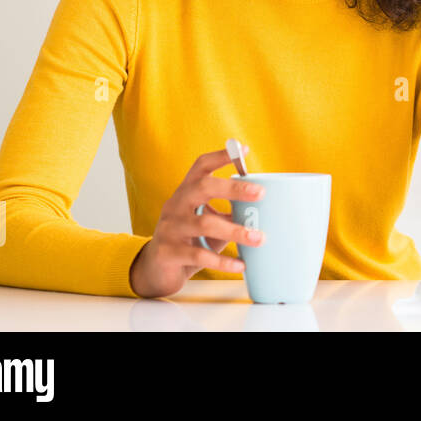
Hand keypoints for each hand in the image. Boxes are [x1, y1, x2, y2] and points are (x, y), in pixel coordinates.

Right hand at [128, 146, 266, 297]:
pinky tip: (240, 265)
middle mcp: (175, 205)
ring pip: (204, 224)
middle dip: (233, 188)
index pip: (201, 166)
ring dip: (235, 231)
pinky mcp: (167, 252)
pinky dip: (223, 261)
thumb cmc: (190, 241)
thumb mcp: (210, 222)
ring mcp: (169, 228)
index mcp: (186, 193)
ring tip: (259, 238)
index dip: (221, 156)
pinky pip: (199, 255)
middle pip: (202, 187)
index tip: (244, 150)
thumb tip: (265, 209)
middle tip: (260, 193)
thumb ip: (230, 213)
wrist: (155, 270)